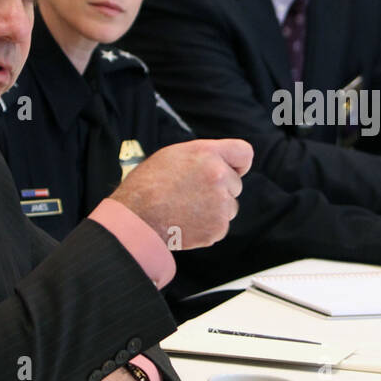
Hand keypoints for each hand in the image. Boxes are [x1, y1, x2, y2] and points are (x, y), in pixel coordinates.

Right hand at [109, 138, 252, 247]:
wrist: (136, 219)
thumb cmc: (148, 185)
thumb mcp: (173, 156)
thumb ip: (204, 157)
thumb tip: (223, 163)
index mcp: (207, 154)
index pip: (244, 153)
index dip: (238, 163)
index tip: (233, 170)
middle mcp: (219, 176)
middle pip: (236, 184)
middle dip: (220, 189)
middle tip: (191, 194)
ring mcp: (221, 203)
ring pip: (230, 207)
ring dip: (215, 209)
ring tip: (186, 209)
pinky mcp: (218, 227)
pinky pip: (220, 226)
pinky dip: (207, 227)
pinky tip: (186, 222)